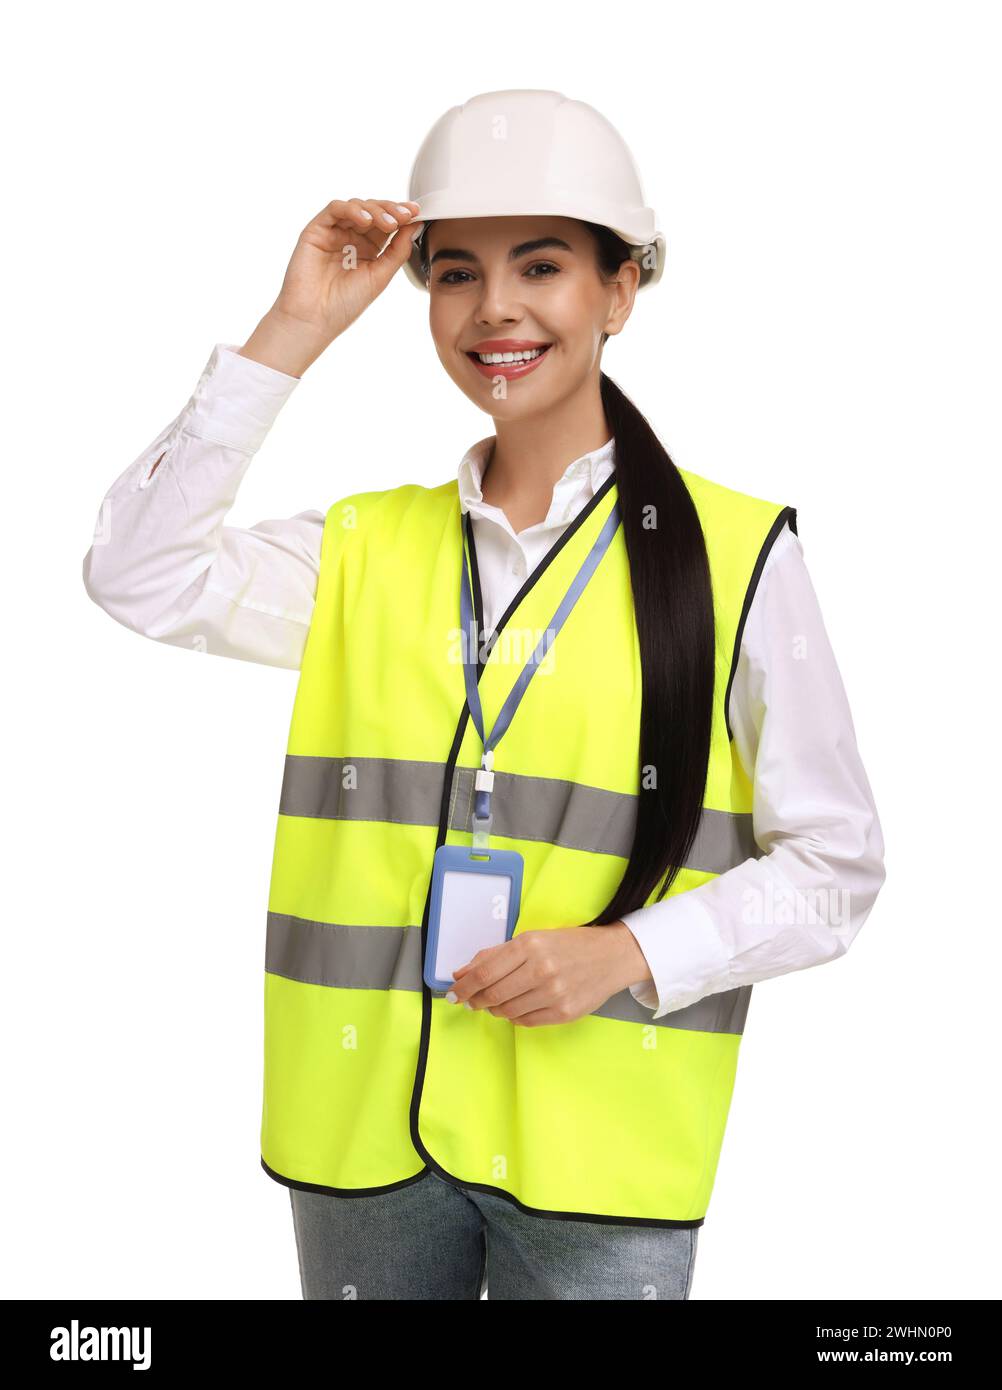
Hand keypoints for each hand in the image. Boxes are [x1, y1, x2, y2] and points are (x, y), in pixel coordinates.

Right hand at [240, 197, 423, 375]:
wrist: (314, 319)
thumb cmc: (344, 304)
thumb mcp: (380, 276)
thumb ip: (398, 251)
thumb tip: (416, 225)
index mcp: (369, 249)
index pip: (387, 224)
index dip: (402, 216)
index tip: (418, 213)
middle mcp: (351, 238)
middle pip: (374, 211)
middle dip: (392, 210)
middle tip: (406, 215)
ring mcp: (334, 232)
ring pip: (357, 206)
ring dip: (375, 210)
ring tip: (389, 223)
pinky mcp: (316, 230)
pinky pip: (335, 209)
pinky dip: (352, 210)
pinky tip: (366, 220)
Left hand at [446, 922, 652, 1026]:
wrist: (611, 957)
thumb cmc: (568, 944)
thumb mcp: (531, 939)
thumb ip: (494, 955)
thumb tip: (461, 974)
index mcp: (530, 945)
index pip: (484, 973)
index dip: (463, 986)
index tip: (452, 993)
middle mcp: (542, 969)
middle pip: (492, 994)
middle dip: (474, 1000)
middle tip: (469, 1000)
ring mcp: (554, 994)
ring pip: (507, 1011)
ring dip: (494, 1008)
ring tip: (495, 1000)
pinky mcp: (564, 1013)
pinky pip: (525, 1021)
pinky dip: (513, 1015)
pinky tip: (516, 1005)